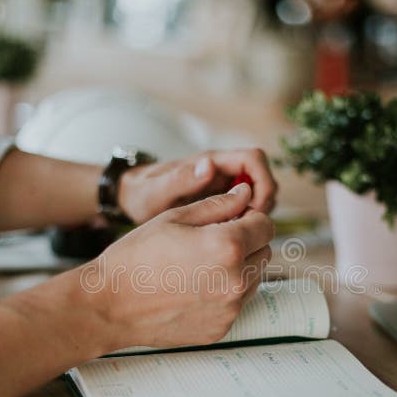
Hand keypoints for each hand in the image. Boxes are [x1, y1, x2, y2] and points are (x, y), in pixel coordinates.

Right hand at [78, 182, 273, 350]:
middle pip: (265, 251)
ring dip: (239, 267)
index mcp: (228, 246)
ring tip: (201, 265)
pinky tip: (195, 288)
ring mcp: (230, 308)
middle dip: (247, 241)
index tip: (232, 218)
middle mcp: (236, 280)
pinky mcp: (221, 328)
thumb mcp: (175, 217)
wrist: (110, 304)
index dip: (250, 216)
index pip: (266, 225)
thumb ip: (219, 205)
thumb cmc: (137, 257)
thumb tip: (246, 194)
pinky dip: (225, 293)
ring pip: (255, 278)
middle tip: (212, 240)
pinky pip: (238, 303)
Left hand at [117, 149, 277, 223]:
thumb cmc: (142, 193)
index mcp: (211, 162)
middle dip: (264, 201)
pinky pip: (245, 208)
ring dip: (257, 214)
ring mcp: (223, 186)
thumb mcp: (156, 190)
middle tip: (247, 227)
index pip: (254, 159)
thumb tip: (208, 166)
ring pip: (258, 194)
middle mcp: (221, 171)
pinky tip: (229, 237)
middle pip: (262, 178)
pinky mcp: (221, 201)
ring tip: (238, 234)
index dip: (262, 182)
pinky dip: (245, 222)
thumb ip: (180, 179)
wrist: (132, 200)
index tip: (253, 210)